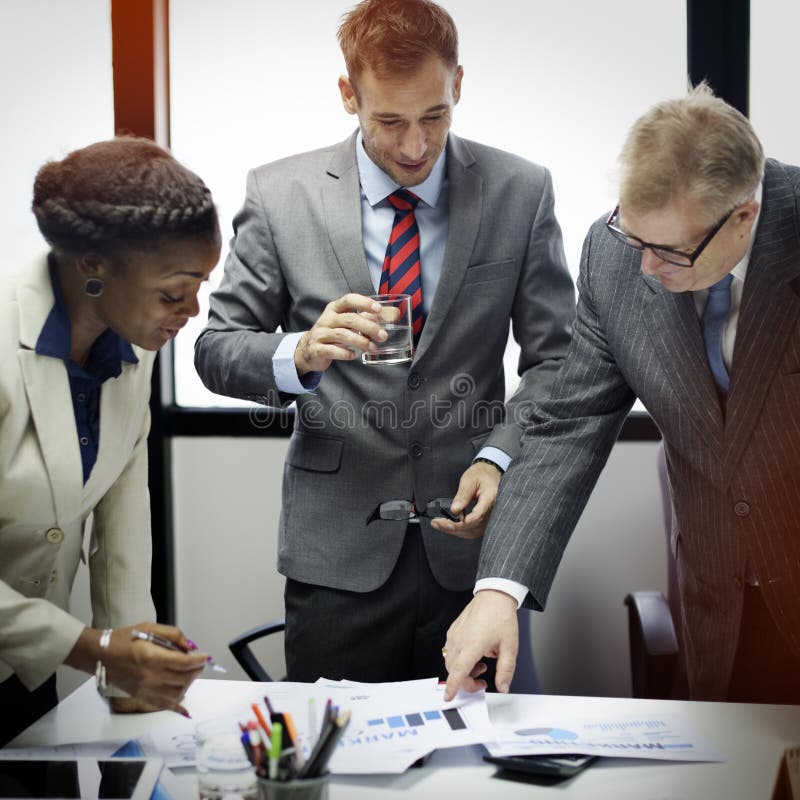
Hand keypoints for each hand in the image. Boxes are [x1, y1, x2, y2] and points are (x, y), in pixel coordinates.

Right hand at [66, 622, 206, 716]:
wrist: (100, 656)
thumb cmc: (123, 639)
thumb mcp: (149, 628)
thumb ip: (173, 635)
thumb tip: (190, 646)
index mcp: (151, 657)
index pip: (183, 663)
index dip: (199, 661)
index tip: (206, 657)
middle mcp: (149, 676)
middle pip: (183, 679)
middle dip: (196, 671)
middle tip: (199, 663)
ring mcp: (144, 689)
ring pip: (176, 693)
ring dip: (188, 684)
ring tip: (189, 674)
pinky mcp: (141, 696)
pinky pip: (163, 705)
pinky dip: (176, 706)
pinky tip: (185, 708)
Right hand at [294, 293, 387, 374]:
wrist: (308, 349)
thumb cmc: (333, 332)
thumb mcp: (348, 322)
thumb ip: (370, 317)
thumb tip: (395, 314)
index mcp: (335, 308)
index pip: (349, 300)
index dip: (364, 303)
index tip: (378, 309)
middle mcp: (327, 319)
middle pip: (349, 319)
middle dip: (368, 327)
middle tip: (383, 336)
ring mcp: (320, 334)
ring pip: (342, 335)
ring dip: (361, 341)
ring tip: (373, 348)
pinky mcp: (317, 349)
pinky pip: (331, 350)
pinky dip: (344, 353)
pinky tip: (354, 355)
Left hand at [430, 461, 501, 539]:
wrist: (489, 473)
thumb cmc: (481, 474)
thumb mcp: (469, 480)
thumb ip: (462, 496)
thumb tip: (454, 510)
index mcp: (490, 499)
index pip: (476, 517)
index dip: (461, 522)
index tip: (446, 522)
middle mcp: (492, 512)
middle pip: (472, 527)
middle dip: (453, 528)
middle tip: (436, 523)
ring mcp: (489, 518)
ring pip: (472, 531)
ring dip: (455, 530)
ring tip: (439, 524)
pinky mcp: (484, 520)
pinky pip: (472, 530)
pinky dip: (460, 529)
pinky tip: (449, 525)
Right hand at [443, 590, 518, 700]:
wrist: (495, 596)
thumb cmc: (501, 617)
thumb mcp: (510, 647)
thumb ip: (505, 670)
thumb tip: (502, 687)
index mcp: (472, 645)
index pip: (458, 672)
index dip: (452, 687)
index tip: (448, 697)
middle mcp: (460, 640)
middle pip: (453, 669)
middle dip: (466, 681)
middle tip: (482, 680)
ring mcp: (454, 634)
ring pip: (450, 660)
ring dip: (462, 669)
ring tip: (480, 664)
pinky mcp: (453, 630)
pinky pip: (451, 649)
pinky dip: (459, 658)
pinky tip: (474, 653)